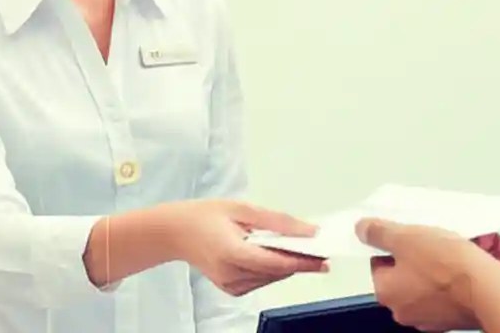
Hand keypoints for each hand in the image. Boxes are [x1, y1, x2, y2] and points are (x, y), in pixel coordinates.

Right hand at [169, 200, 327, 295]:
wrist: (174, 232)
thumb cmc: (205, 216)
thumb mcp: (244, 209)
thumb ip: (279, 222)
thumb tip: (309, 231)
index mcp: (232, 253)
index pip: (276, 263)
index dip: (304, 261)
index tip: (325, 256)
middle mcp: (231, 274)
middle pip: (277, 272)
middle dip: (300, 261)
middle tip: (319, 247)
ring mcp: (230, 284)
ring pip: (271, 278)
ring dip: (287, 264)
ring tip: (297, 246)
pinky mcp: (231, 288)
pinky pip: (261, 280)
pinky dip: (273, 269)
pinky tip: (274, 253)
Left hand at [358, 218, 499, 331]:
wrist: (487, 290)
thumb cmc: (448, 267)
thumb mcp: (407, 237)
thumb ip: (380, 233)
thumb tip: (362, 229)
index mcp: (386, 291)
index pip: (380, 262)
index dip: (395, 243)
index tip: (409, 233)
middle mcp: (404, 309)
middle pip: (407, 272)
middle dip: (422, 253)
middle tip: (436, 238)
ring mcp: (430, 316)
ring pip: (431, 281)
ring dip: (442, 263)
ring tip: (458, 247)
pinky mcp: (453, 316)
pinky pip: (450, 290)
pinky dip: (457, 277)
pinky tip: (469, 263)